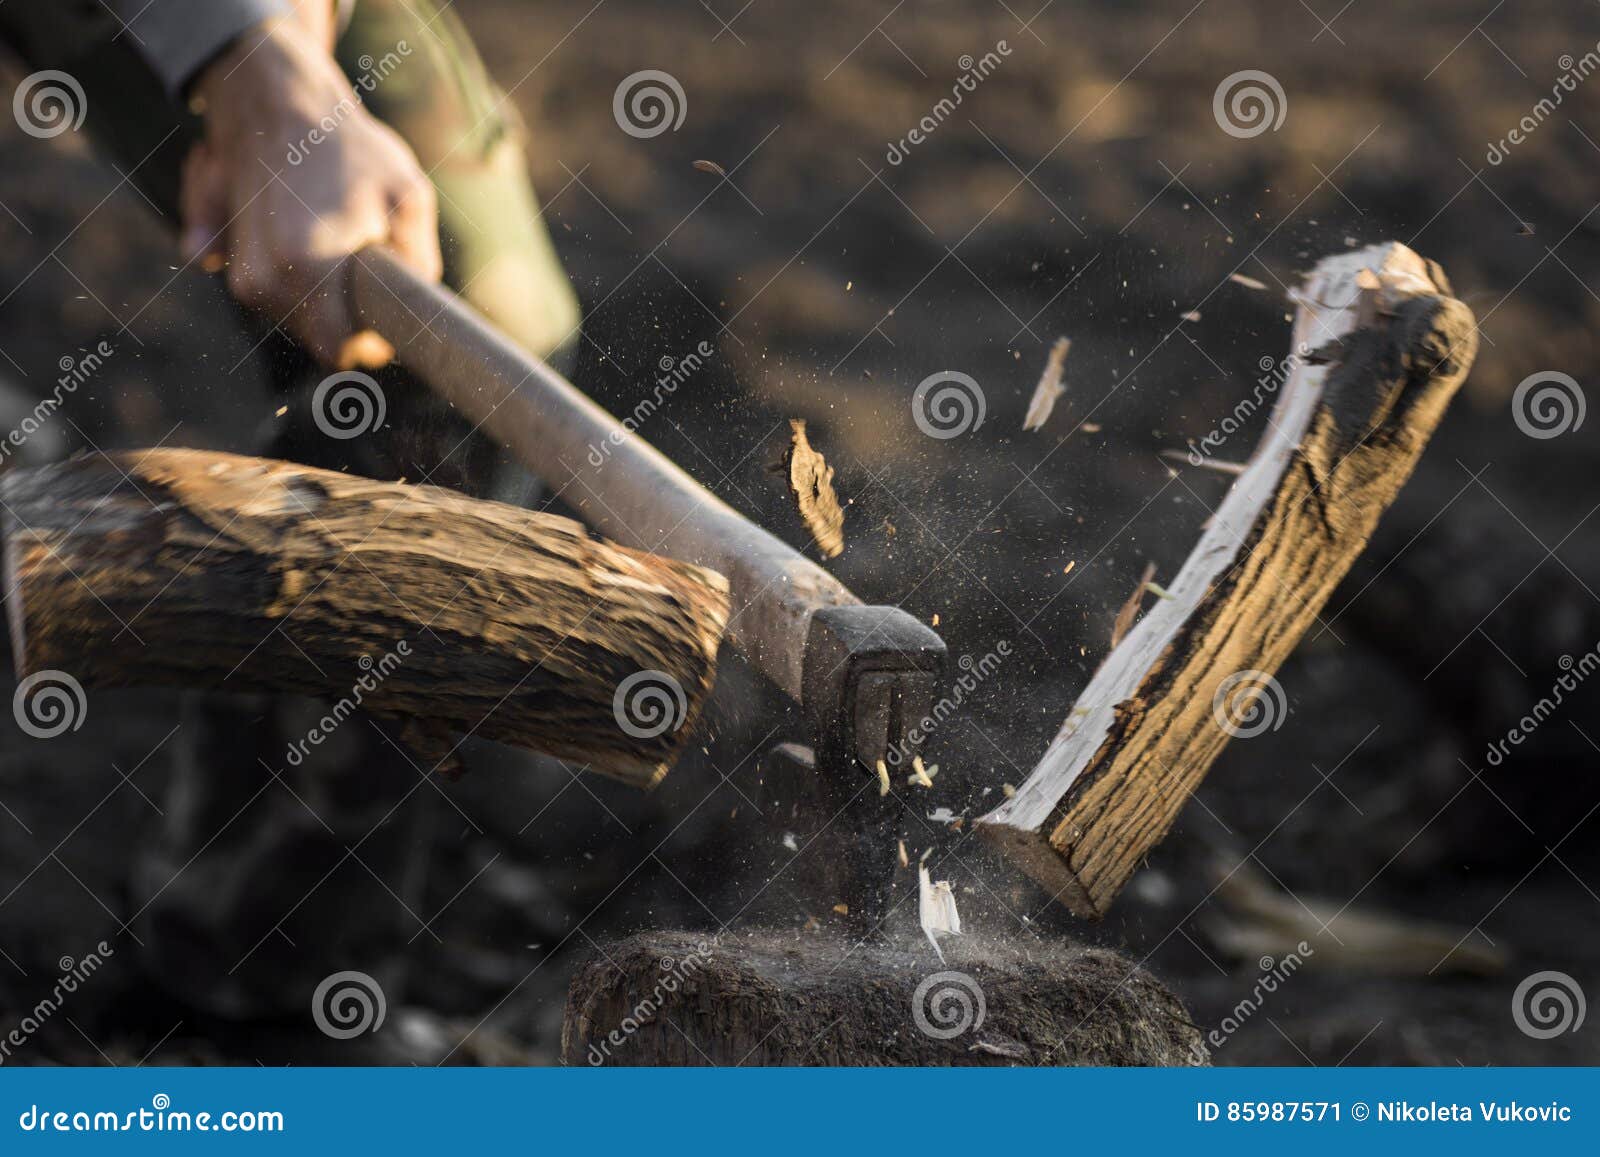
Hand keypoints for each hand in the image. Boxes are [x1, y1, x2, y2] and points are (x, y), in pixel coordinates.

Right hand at [182, 12, 440, 366]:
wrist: (275, 101)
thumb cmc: (349, 149)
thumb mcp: (409, 199)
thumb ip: (418, 266)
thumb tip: (413, 315)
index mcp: (309, 268)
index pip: (342, 350)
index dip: (371, 343)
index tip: (386, 314)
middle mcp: (264, 280)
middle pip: (321, 338)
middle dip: (349, 313)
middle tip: (363, 255)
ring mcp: (240, 271)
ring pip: (298, 317)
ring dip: (323, 291)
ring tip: (330, 231)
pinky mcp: (221, 257)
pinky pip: (274, 292)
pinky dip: (294, 274)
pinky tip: (298, 226)